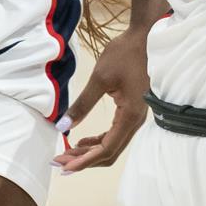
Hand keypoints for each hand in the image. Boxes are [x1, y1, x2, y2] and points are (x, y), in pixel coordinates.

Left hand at [55, 25, 150, 172]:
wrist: (146, 38)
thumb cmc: (124, 55)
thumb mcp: (100, 78)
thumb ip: (82, 105)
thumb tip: (63, 126)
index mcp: (130, 116)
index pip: (106, 149)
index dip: (84, 161)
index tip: (63, 167)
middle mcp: (135, 122)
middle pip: (109, 152)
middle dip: (83, 160)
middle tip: (59, 162)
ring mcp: (136, 118)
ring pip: (112, 146)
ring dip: (89, 153)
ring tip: (67, 154)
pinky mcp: (132, 112)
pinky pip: (115, 135)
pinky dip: (98, 142)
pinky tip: (82, 142)